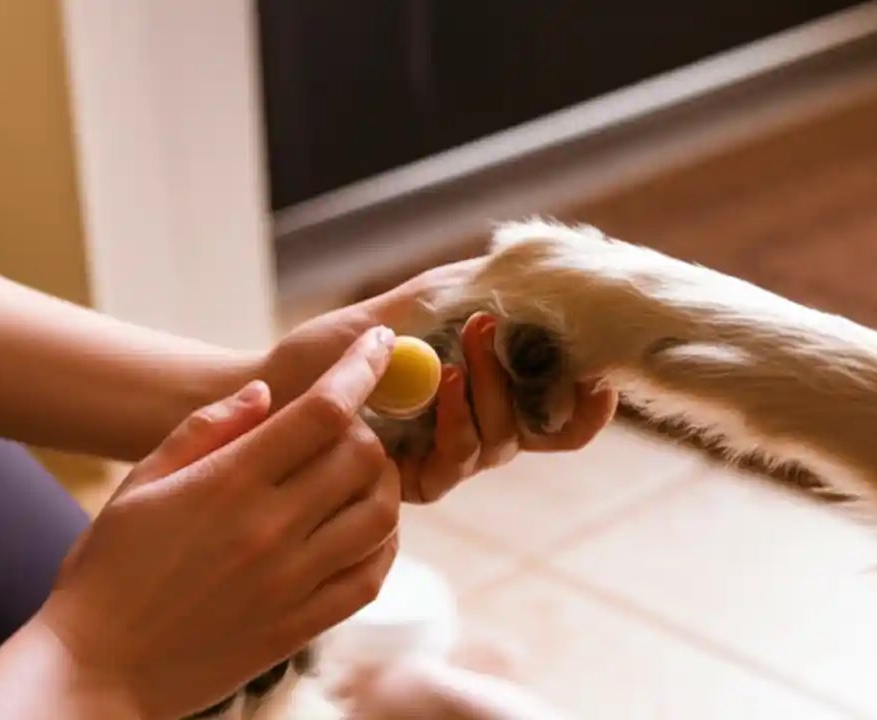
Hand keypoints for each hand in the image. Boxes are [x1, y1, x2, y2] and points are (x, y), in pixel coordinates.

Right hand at [36, 328, 402, 718]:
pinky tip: (366, 530)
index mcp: (229, 483)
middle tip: (347, 431)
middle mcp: (270, 529)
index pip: (322, 411)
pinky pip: (370, 576)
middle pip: (362, 457)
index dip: (361, 369)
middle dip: (368, 429)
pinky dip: (384, 544)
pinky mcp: (300, 626)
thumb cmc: (108, 569)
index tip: (380, 344)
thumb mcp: (140, 483)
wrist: (96, 668)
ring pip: (380, 515)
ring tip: (361, 476)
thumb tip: (265, 393)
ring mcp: (291, 581)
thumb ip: (204, 430)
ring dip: (383, 484)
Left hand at [263, 260, 617, 502]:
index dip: (592, 405)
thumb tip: (544, 265)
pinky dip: (456, 418)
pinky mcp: (415, 482)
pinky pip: (455, 461)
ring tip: (468, 343)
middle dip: (532, 373)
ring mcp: (449, 460)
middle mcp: (480, 433)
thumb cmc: (343, 345)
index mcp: (491, 395)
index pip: (563, 416)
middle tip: (497, 324)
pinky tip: (440, 380)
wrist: (278, 384)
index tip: (597, 373)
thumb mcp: (417, 303)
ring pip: (501, 441)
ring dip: (491, 388)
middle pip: (544, 428)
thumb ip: (476, 289)